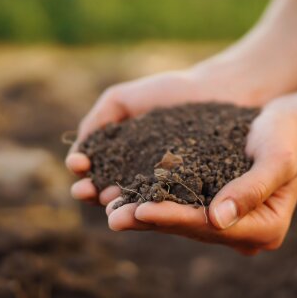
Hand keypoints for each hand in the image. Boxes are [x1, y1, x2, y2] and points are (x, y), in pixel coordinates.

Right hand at [66, 69, 242, 204]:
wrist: (219, 90)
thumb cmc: (171, 92)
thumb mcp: (122, 100)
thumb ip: (98, 120)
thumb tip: (77, 154)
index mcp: (123, 159)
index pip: (95, 172)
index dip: (84, 172)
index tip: (78, 166)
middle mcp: (142, 179)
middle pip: (110, 192)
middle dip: (94, 193)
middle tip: (85, 191)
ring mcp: (167, 190)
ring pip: (137, 203)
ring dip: (119, 206)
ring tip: (108, 203)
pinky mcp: (192, 196)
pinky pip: (171, 204)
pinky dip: (154, 207)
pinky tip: (142, 204)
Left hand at [105, 94, 296, 254]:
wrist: (289, 124)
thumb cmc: (287, 136)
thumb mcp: (276, 158)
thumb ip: (251, 188)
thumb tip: (217, 219)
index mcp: (266, 229)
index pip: (210, 227)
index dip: (174, 218)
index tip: (141, 210)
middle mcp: (246, 234)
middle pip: (191, 229)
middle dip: (150, 221)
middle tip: (112, 216)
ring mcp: (229, 225)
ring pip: (181, 222)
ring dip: (144, 216)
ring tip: (109, 209)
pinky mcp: (215, 209)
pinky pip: (180, 208)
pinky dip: (153, 201)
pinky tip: (124, 196)